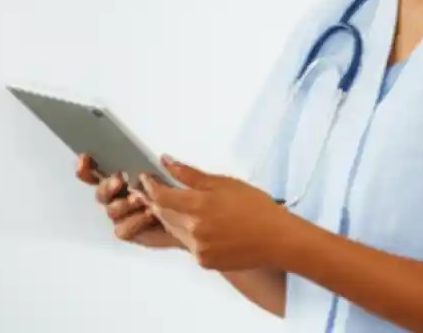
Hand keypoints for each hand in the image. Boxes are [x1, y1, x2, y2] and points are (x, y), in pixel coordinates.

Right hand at [75, 153, 181, 249]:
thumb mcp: (190, 181)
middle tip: (119, 181)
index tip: (85, 158)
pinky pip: (122, 230)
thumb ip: (178, 170)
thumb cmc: (189, 202)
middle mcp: (121, 198)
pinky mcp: (132, 233)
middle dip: (107, 187)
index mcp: (127, 180)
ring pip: (111, 210)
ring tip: (140, 199)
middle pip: (102, 193)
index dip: (88, 167)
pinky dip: (133, 222)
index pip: (100, 172)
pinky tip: (148, 214)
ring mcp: (125, 216)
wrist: (196, 227)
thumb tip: (163, 158)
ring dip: (122, 204)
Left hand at [139, 155, 294, 270]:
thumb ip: (190, 174)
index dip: (150, 187)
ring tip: (180, 207)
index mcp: (197, 206)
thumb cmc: (255, 207)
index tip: (146, 179)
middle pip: (162, 214)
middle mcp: (193, 230)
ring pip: (174, 230)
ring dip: (171, 218)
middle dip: (156, 202)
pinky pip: (188, 245)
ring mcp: (197, 248)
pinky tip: (199, 226)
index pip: (160, 196)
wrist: (276, 239)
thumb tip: (167, 161)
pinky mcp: (204, 261)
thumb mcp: (223, 183)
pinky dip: (187, 233)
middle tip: (155, 190)